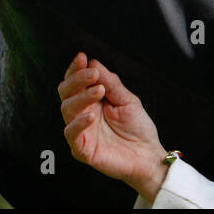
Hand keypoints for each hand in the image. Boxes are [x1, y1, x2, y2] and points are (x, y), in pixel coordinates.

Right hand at [58, 53, 169, 202]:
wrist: (147, 155)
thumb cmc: (137, 127)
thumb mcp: (127, 100)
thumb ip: (111, 83)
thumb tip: (93, 63)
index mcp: (91, 100)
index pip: (75, 81)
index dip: (75, 69)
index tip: (82, 57)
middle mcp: (82, 113)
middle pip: (65, 92)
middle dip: (76, 79)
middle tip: (93, 74)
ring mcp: (80, 131)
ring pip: (66, 110)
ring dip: (81, 97)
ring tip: (99, 90)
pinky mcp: (82, 149)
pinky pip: (71, 134)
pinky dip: (78, 123)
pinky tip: (90, 115)